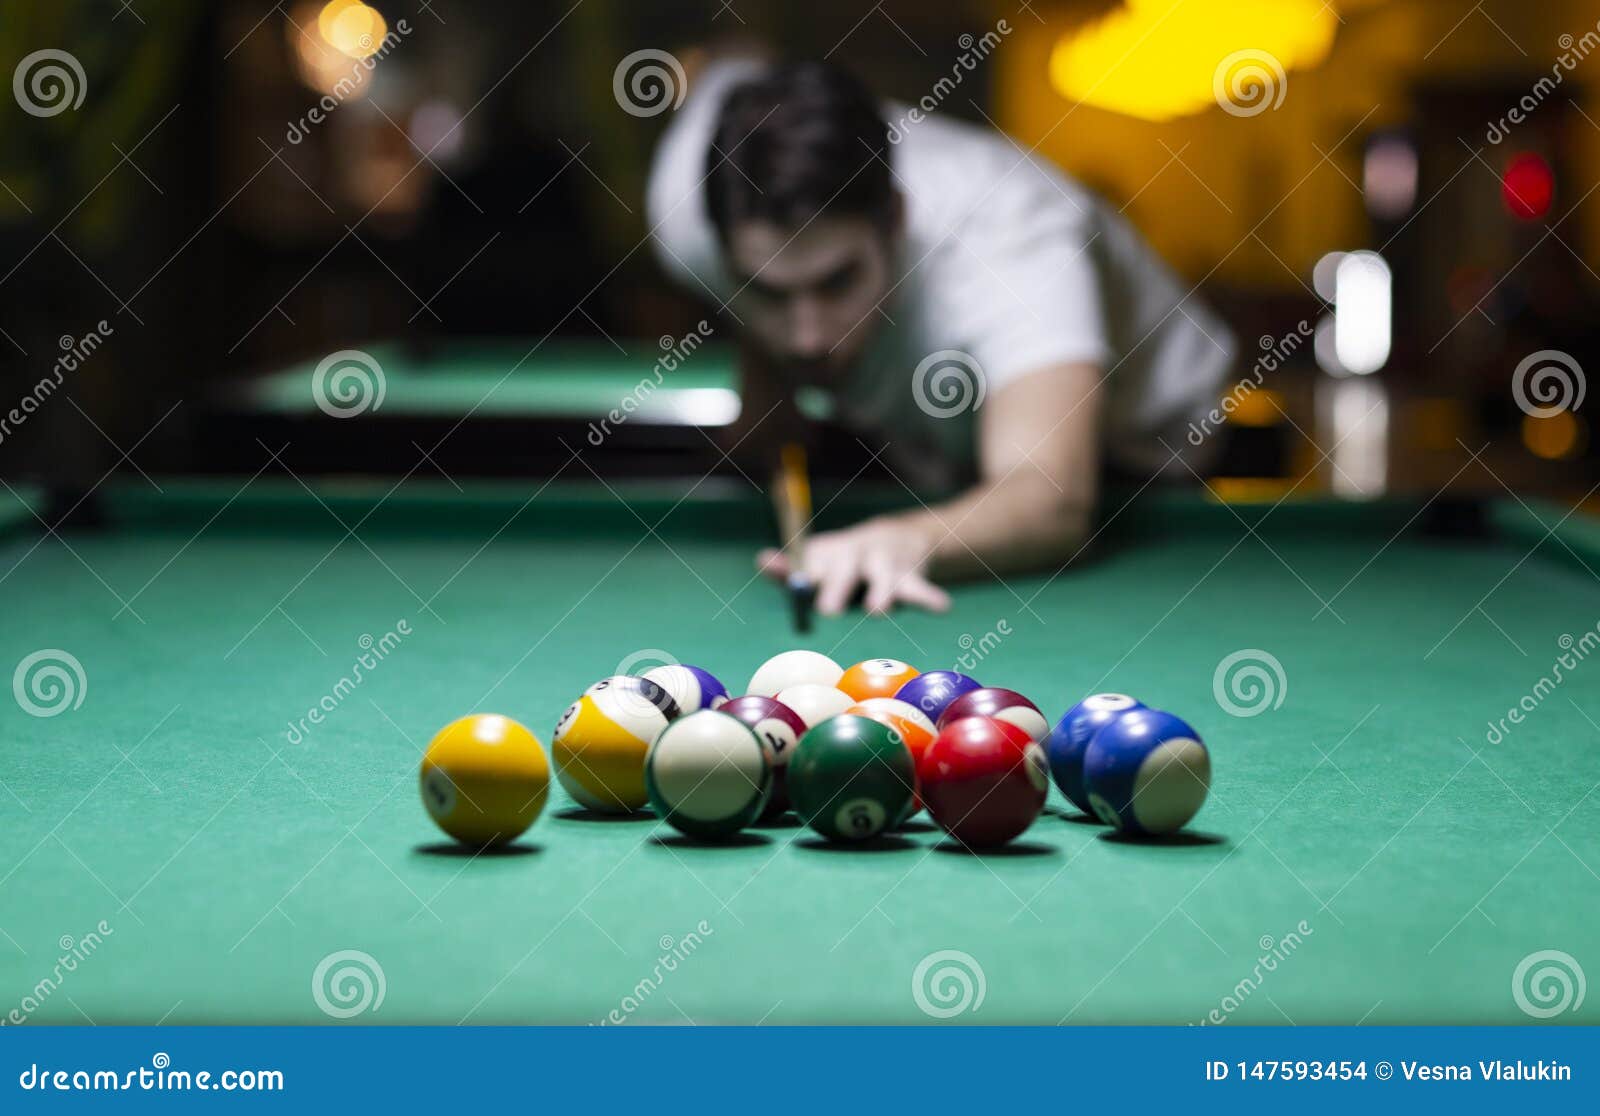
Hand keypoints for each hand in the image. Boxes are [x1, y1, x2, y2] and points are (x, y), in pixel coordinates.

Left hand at [757, 518, 951, 615]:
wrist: (899, 536)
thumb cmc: (847, 561)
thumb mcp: (820, 560)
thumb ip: (791, 569)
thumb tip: (762, 560)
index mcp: (829, 555)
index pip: (809, 565)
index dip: (798, 574)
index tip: (786, 577)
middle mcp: (856, 555)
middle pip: (845, 569)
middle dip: (837, 587)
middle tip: (827, 609)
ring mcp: (885, 564)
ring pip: (884, 578)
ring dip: (882, 592)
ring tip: (878, 611)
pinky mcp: (913, 576)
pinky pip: (922, 588)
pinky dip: (930, 597)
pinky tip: (941, 606)